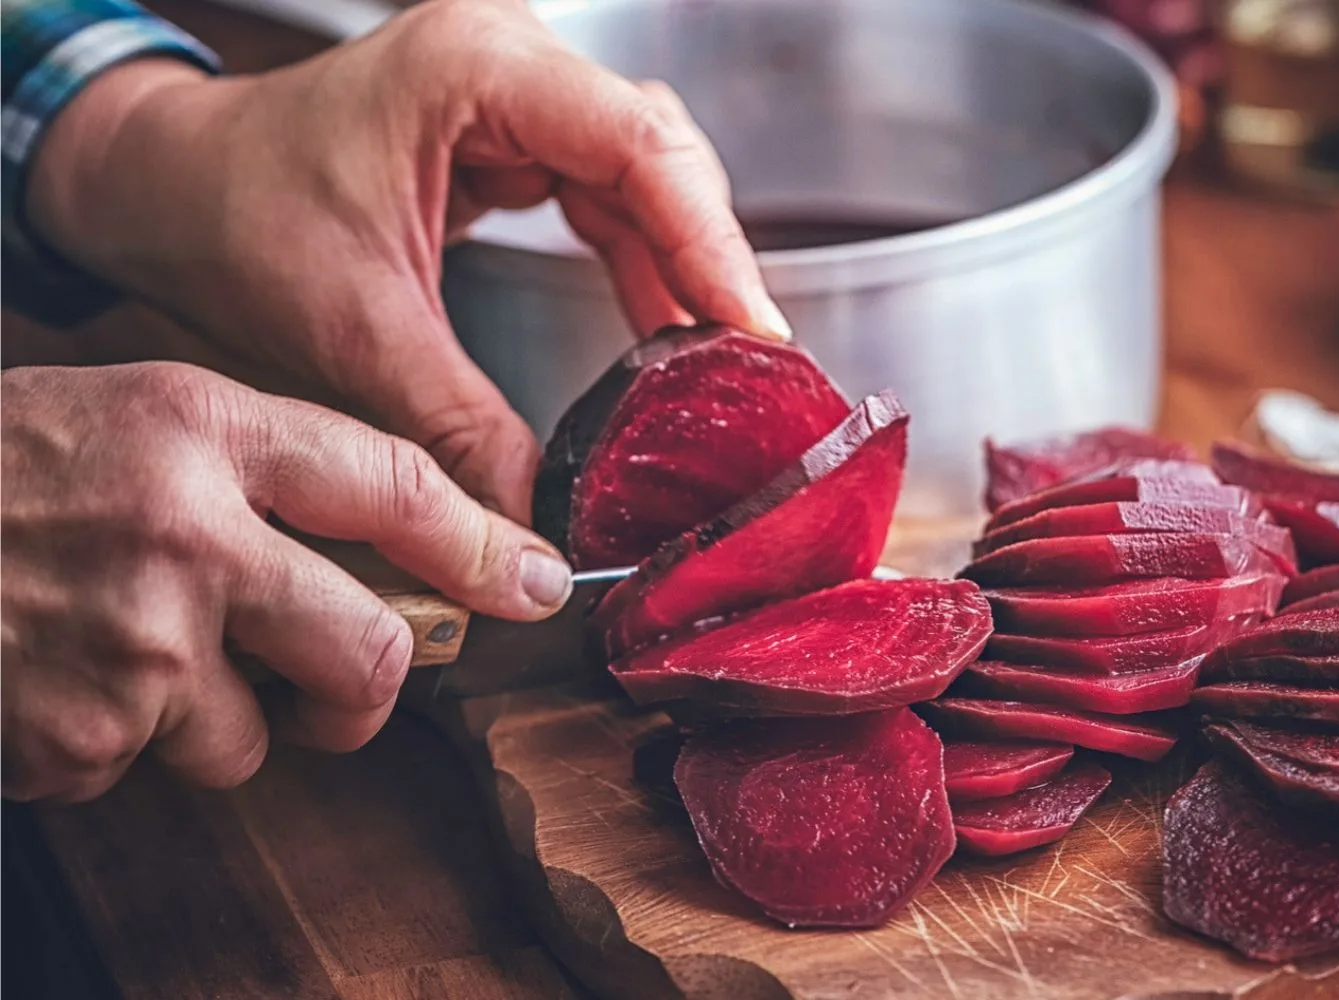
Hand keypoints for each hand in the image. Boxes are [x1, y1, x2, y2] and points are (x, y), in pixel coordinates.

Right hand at [1, 363, 574, 801]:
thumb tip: (403, 556)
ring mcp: (131, 649)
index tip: (536, 584)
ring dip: (214, 716)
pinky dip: (122, 742)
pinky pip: (153, 768)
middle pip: (367, 652)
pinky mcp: (79, 741)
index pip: (393, 487)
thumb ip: (274, 472)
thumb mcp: (145, 412)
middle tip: (338, 678)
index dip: (482, 546)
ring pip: (255, 737)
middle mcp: (182, 536)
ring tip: (129, 648)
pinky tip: (66, 676)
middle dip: (366, 685)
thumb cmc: (1, 466)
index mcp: (201, 429)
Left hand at [24, 0, 788, 520]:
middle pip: (660, 152)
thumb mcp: (355, 330)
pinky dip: (640, 264)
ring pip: (645, 174)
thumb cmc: (231, 212)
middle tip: (754, 359)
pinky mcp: (508, 139)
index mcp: (476, 69)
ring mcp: (513, 96)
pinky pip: (605, 196)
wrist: (168, 187)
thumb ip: (457, 427)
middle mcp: (509, 63)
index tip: (753, 331)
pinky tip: (663, 331)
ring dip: (684, 265)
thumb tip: (531, 524)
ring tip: (721, 357)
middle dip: (709, 256)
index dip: (708, 241)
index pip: (637, 145)